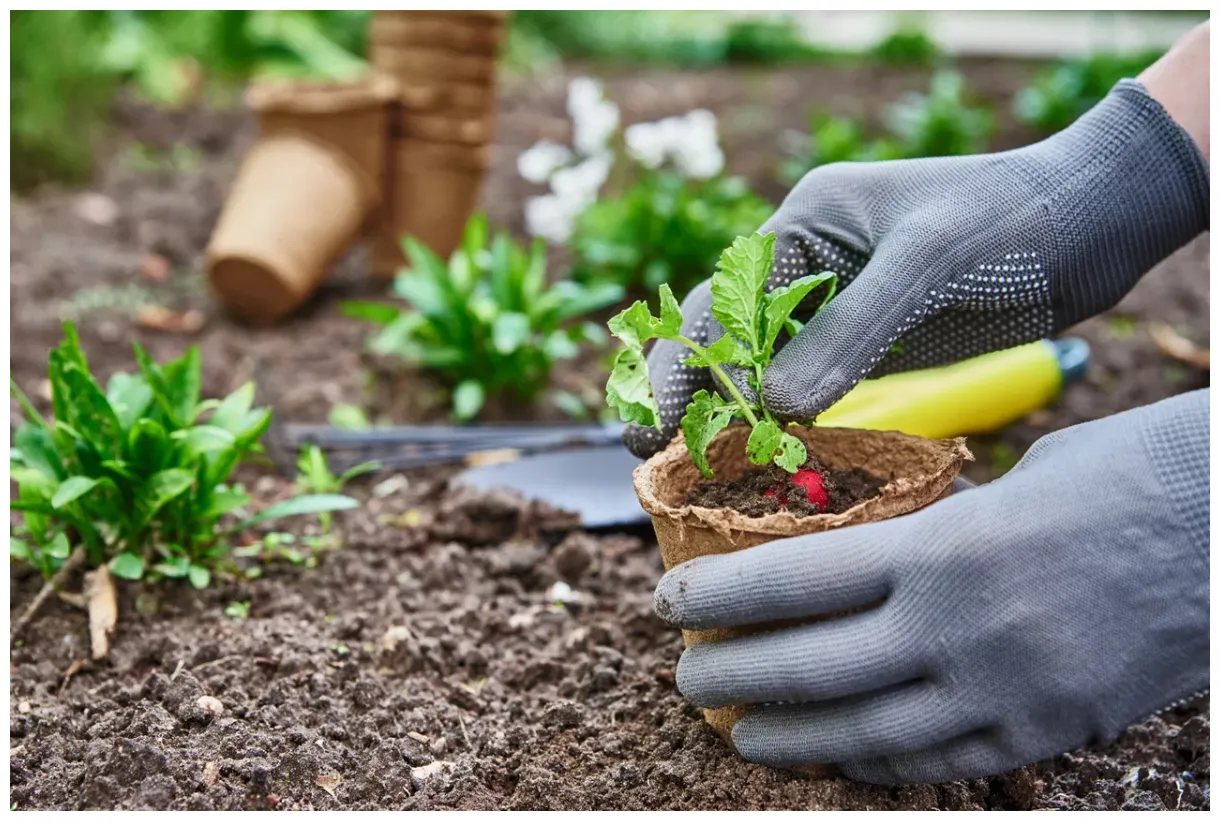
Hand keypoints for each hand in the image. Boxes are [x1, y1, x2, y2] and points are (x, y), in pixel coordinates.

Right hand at [623, 79, 1207, 458]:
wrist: (1089, 223)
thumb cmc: (1008, 224)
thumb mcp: (927, 265)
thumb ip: (851, 332)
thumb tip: (777, 409)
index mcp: (802, 226)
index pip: (718, 303)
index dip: (681, 366)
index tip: (651, 426)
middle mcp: (805, 266)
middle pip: (721, 336)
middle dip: (684, 393)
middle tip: (648, 458)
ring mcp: (834, 307)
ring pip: (758, 367)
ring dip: (727, 414)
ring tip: (692, 474)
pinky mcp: (866, 343)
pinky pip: (807, 388)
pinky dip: (780, 424)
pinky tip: (766, 462)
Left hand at [652, 390, 1208, 783]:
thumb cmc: (1129, 475)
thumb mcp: (1013, 483)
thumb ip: (936, 529)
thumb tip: (877, 557)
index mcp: (944, 547)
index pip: (794, 580)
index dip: (717, 594)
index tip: (667, 601)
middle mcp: (962, 629)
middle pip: (811, 668)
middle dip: (732, 677)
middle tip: (687, 680)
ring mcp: (1008, 692)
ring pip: (866, 735)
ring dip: (790, 739)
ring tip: (741, 734)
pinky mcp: (1052, 731)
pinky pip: (942, 764)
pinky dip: (878, 767)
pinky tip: (841, 761)